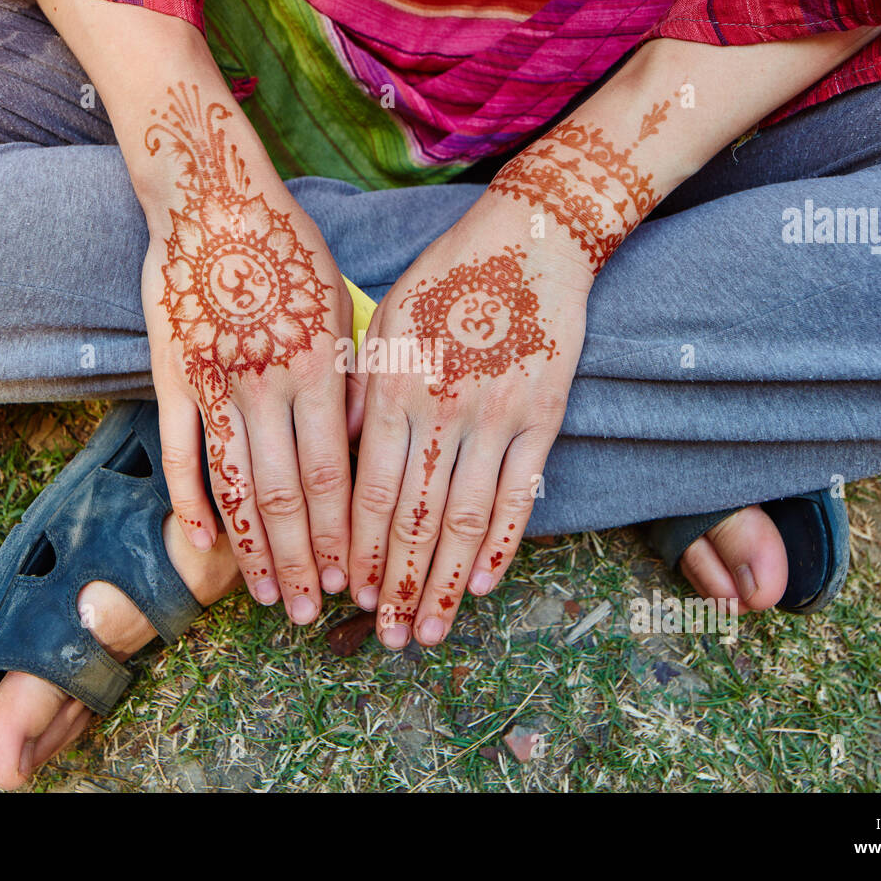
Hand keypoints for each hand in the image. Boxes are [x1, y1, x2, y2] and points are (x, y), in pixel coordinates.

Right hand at [140, 83, 352, 624]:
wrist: (212, 200)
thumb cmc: (290, 250)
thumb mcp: (340, 311)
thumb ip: (349, 383)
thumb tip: (362, 451)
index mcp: (317, 370)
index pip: (335, 474)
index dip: (343, 533)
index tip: (353, 579)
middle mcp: (267, 386)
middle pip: (287, 494)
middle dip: (303, 560)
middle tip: (311, 612)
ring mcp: (213, 384)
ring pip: (235, 485)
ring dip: (253, 548)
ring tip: (265, 595)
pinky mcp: (172, 375)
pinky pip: (181, 450)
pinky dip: (190, 500)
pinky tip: (202, 543)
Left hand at [346, 195, 593, 646]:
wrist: (530, 241)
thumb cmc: (445, 278)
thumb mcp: (382, 322)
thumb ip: (360, 394)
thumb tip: (337, 460)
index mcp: (395, 387)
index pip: (372, 491)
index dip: (361, 551)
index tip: (350, 596)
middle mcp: (444, 410)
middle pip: (417, 519)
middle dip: (400, 586)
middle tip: (388, 638)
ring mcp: (498, 418)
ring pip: (467, 519)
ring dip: (447, 583)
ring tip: (432, 631)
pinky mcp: (543, 418)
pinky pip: (520, 494)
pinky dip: (502, 543)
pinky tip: (486, 584)